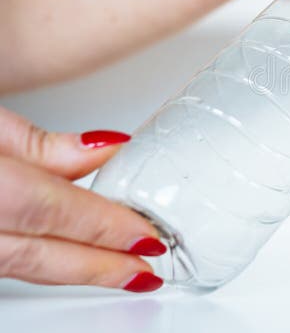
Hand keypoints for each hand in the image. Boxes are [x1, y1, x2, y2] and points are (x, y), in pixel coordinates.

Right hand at [0, 107, 164, 291]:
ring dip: (80, 269)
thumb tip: (108, 149)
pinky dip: (52, 264)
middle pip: (41, 253)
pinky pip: (12, 264)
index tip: (147, 234)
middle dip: (102, 262)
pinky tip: (83, 260)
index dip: (104, 225)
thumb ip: (43, 146)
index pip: (52, 210)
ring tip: (127, 270)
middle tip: (149, 266)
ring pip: (27, 266)